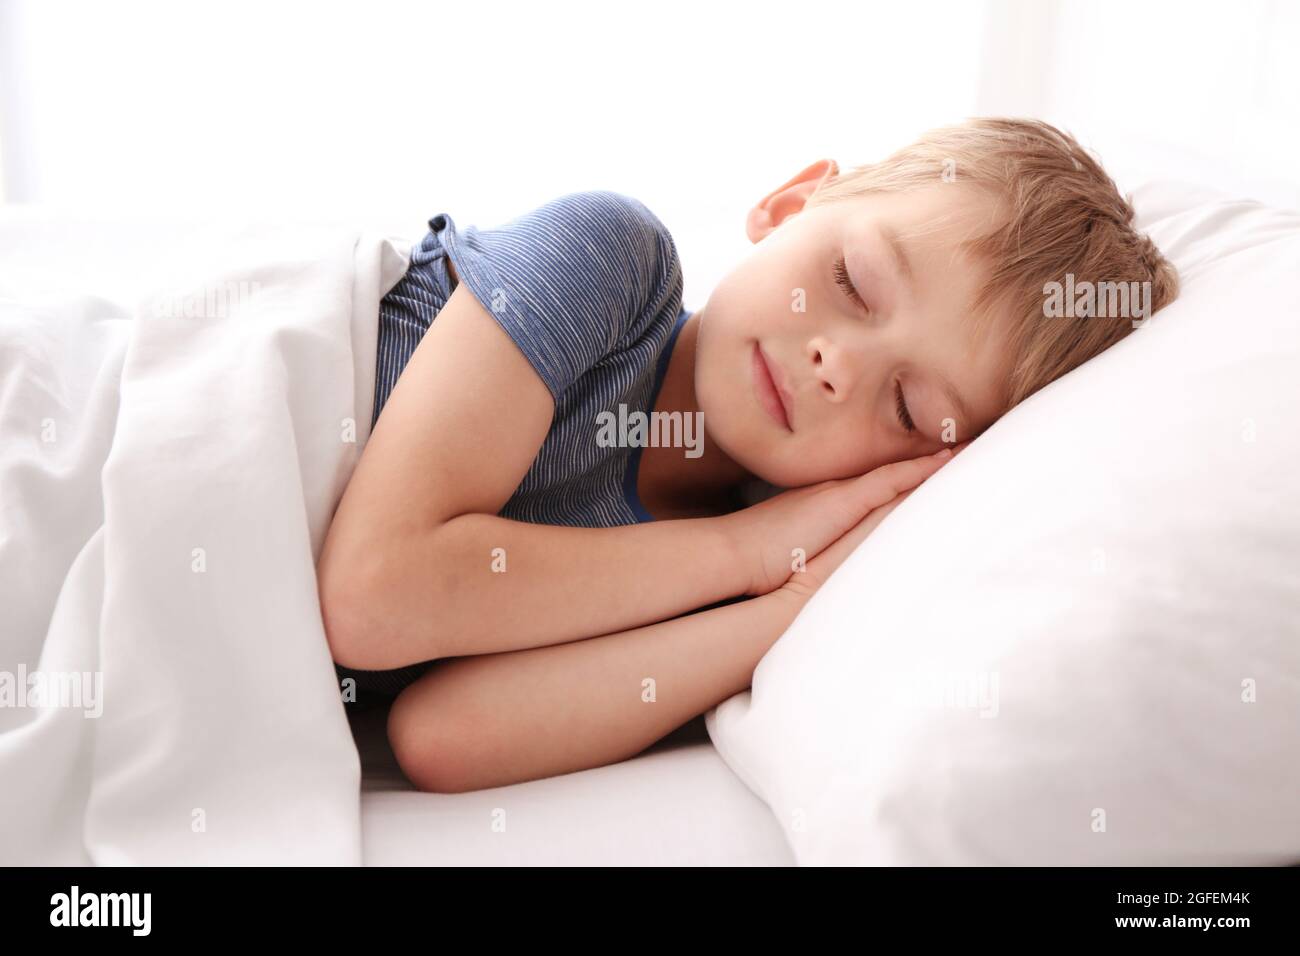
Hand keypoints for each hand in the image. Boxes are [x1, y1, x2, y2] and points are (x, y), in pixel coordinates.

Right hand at [721, 443, 966, 597]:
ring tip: (972, 446)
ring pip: (900, 473)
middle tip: (970, 446)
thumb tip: (837, 567)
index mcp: (830, 503)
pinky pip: (891, 480)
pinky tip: (945, 460)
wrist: (735, 554)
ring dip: (934, 462)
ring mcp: (842, 492)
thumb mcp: (798, 553)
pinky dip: (919, 470)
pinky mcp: (844, 500)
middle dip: (931, 461)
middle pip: (896, 474)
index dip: (911, 475)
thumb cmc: (759, 559)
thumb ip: (824, 551)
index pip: (879, 485)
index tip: (940, 465)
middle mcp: (840, 490)